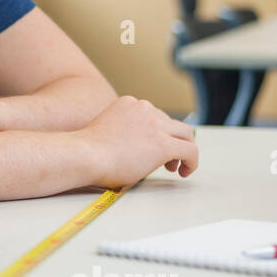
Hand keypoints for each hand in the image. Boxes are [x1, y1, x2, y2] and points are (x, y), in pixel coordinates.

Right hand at [75, 96, 198, 189]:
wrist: (84, 155)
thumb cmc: (87, 151)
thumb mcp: (107, 130)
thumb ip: (123, 131)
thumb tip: (132, 151)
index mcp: (129, 104)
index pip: (154, 116)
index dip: (156, 134)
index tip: (150, 149)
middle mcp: (145, 109)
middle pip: (171, 123)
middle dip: (171, 140)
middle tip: (166, 161)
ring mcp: (156, 125)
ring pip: (185, 134)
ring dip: (182, 150)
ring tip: (174, 168)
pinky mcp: (164, 144)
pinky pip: (190, 150)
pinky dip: (192, 162)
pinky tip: (184, 172)